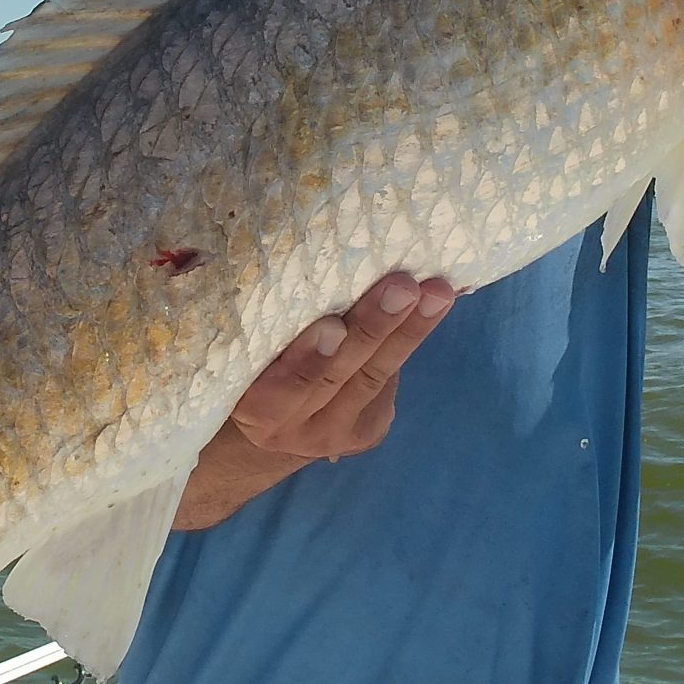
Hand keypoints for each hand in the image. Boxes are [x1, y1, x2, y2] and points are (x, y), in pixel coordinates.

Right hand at [229, 272, 455, 461]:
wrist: (271, 423)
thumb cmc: (254, 362)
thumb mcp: (249, 348)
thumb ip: (271, 319)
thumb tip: (303, 249)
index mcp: (246, 405)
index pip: (278, 387)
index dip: (307, 359)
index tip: (334, 326)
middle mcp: (285, 428)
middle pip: (336, 376)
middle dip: (373, 328)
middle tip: (403, 288)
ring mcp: (330, 434)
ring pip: (372, 378)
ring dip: (409, 331)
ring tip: (437, 292)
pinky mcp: (365, 433)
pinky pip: (388, 384)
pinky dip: (411, 338)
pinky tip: (435, 305)